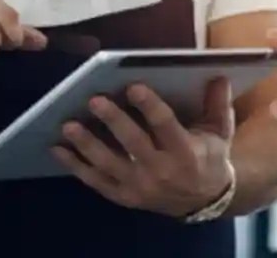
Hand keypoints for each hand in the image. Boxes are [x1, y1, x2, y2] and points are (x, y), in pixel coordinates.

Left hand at [51, 79, 235, 217]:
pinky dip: (75, 166)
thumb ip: (218, 104)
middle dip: (113, 121)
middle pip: (133, 144)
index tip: (133, 86)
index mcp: (186, 152)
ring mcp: (140, 187)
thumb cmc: (208, 157)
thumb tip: (218, 75)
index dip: (149, 106)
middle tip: (93, 100)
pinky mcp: (124, 197)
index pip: (166, 126)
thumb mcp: (219, 132)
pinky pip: (96, 181)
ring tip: (68, 124)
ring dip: (87, 144)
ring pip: (109, 164)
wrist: (205, 201)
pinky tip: (57, 149)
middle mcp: (161, 172)